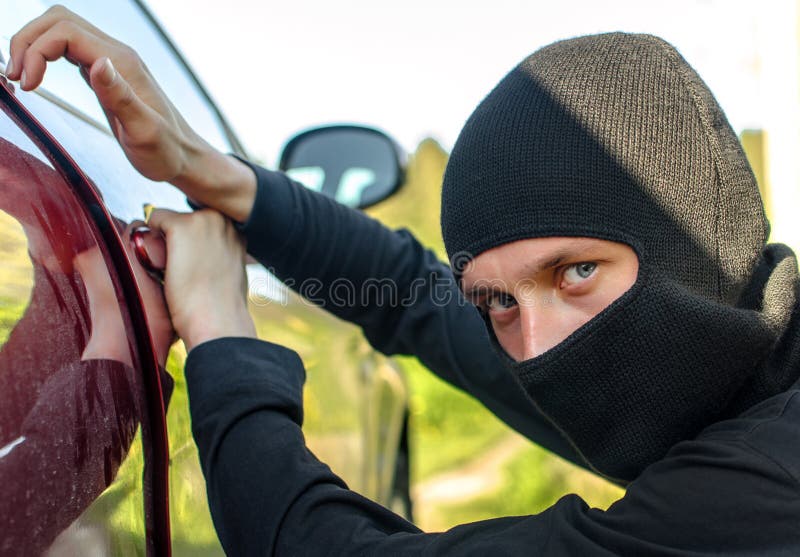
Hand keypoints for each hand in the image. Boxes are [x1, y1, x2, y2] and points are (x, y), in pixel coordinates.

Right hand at [7, 5, 256, 221]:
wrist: (184, 159)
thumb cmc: (167, 152)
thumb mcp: (144, 132)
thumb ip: (121, 97)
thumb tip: (98, 63)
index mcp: (123, 64)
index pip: (65, 33)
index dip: (36, 51)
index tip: (26, 85)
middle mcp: (117, 56)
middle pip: (58, 21)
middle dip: (27, 42)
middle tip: (14, 79)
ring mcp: (111, 63)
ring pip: (61, 31)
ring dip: (32, 46)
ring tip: (18, 78)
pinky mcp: (106, 75)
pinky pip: (68, 49)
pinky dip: (44, 55)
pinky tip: (35, 77)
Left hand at [147, 208, 255, 350]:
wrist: (218, 321)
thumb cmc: (221, 306)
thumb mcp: (230, 270)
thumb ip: (220, 253)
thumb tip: (204, 253)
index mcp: (236, 228)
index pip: (201, 223)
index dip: (191, 245)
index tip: (196, 268)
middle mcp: (221, 218)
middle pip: (184, 218)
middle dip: (178, 239)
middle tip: (187, 271)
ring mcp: (202, 220)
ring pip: (168, 219)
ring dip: (165, 241)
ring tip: (178, 271)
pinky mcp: (182, 226)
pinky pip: (153, 219)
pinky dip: (150, 240)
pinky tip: (163, 265)